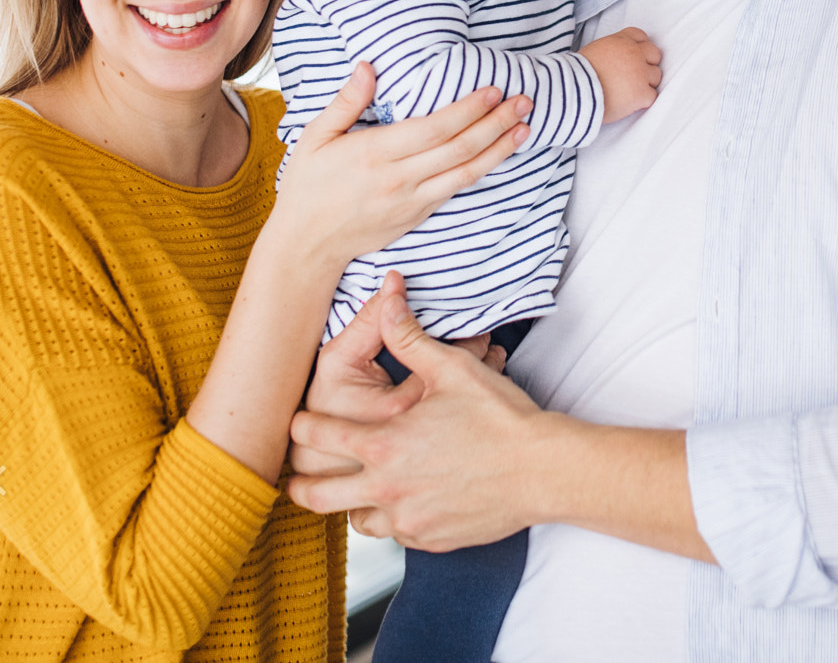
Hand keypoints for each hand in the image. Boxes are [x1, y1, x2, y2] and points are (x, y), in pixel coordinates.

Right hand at [273, 64, 532, 270]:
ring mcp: (412, 201)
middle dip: (496, 123)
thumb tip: (369, 66)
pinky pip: (456, 190)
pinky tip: (499, 154)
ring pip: (466, 173)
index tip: (493, 90)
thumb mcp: (315, 137)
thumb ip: (346, 101)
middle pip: (459, 148)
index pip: (433, 128)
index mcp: (374, 154)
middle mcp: (399, 179)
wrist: (307, 244)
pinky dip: (481, 171)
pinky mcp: (418, 216)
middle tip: (524, 101)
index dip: (467, 109)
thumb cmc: (308, 185)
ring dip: (500, 149)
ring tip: (525, 127)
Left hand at [285, 276, 552, 550]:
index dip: (299, 426)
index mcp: (383, 443)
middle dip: (299, 483)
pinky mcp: (430, 540)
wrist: (542, 471)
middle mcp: (386, 488)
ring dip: (349, 505)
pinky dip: (391, 520)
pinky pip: (395, 535)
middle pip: (316, 494)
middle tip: (294, 477)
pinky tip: (403, 503)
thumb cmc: (501, 419)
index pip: (316, 435)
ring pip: (355, 521)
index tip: (296, 423)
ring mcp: (407, 520)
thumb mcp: (451, 368)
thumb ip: (408, 335)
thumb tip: (387, 298)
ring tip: (351, 491)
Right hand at [580, 27, 661, 122]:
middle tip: (634, 76)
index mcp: (621, 41)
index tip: (634, 57)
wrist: (574, 90)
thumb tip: (615, 61)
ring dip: (646, 83)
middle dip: (648, 64)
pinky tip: (629, 103)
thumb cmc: (578, 73)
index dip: (640, 47)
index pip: (641, 36)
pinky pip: (652, 96)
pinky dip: (643, 101)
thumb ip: (612, 51)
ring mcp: (640, 73)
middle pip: (655, 54)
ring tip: (629, 91)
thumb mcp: (594, 51)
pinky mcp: (641, 93)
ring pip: (656, 76)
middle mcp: (634, 53)